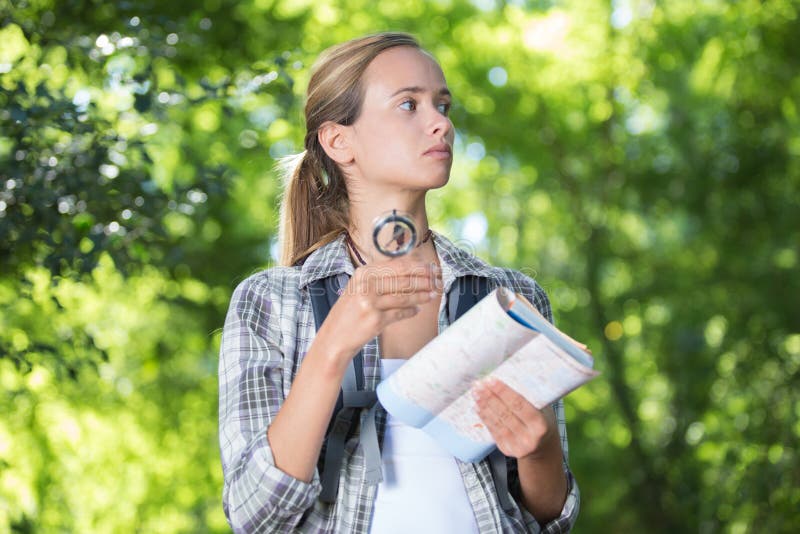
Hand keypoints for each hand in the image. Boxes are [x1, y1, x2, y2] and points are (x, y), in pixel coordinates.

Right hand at [316, 253, 441, 363]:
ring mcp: (370, 303)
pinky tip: (418, 310)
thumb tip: (412, 269)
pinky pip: (400, 313)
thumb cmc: (350, 312)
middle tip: (437, 281)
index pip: (397, 265)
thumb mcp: (359, 288)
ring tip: (432, 295)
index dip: (417, 266)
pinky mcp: (375, 320)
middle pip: (403, 279)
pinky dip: (411, 311)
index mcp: (363, 273)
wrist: (334, 337)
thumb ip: (380, 278)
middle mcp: (366, 285)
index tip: (431, 268)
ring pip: (404, 296)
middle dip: (424, 280)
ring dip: (422, 295)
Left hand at [472, 378, 559, 459]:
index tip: (491, 380)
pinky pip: (493, 430)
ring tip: (476, 393)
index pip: (519, 405)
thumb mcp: (544, 409)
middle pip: (505, 413)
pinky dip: (485, 417)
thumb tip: (510, 374)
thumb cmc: (543, 422)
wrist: (543, 448)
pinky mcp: (506, 449)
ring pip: (497, 422)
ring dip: (484, 406)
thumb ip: (531, 396)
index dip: (504, 392)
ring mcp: (517, 446)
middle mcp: (529, 438)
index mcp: (541, 425)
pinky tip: (478, 406)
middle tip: (479, 384)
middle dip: (490, 397)